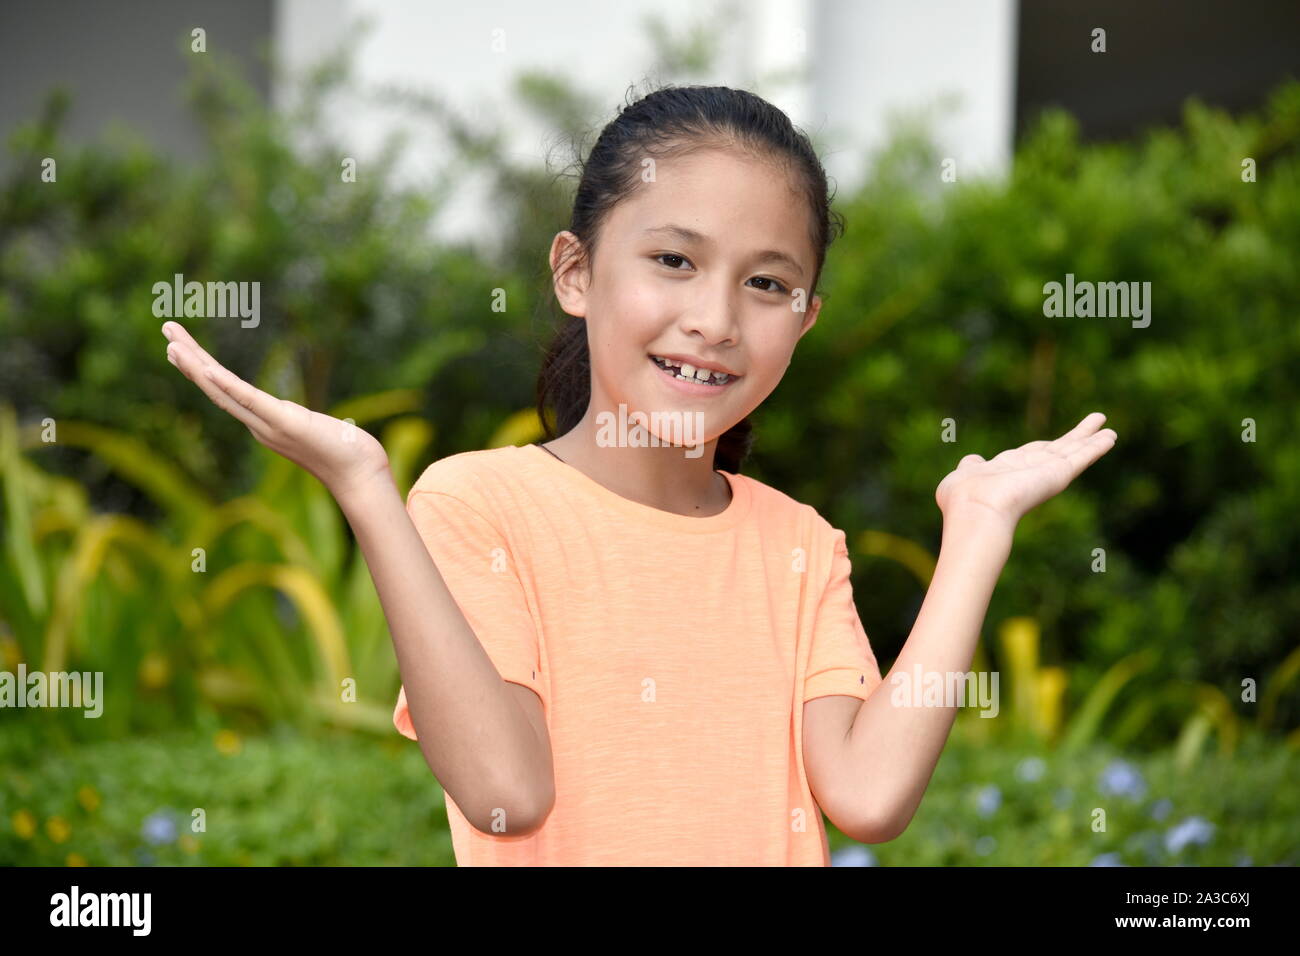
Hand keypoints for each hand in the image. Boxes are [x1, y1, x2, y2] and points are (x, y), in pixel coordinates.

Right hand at [161, 321, 391, 498]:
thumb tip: (309, 419)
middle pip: (215, 388)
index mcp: (263, 423)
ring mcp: (268, 425)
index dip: (201, 370)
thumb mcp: (317, 431)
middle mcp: (258, 426)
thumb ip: (304, 423)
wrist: (358, 475)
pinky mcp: (284, 422)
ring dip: (196, 366)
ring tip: (173, 342)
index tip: (180, 349)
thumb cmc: (346, 453)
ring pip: (223, 392)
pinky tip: (206, 369)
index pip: (225, 392)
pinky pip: (249, 401)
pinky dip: (226, 386)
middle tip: (167, 329)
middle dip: (189, 359)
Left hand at [935, 412, 1116, 527]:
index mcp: (1006, 472)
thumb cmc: (962, 500)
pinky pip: (1081, 457)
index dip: (1039, 449)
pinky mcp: (1058, 474)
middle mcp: (1029, 472)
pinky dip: (1096, 447)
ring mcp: (1045, 474)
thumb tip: (971, 460)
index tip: (1049, 444)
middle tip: (1093, 426)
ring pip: (1073, 452)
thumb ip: (970, 468)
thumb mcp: (961, 477)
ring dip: (1090, 440)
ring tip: (1109, 430)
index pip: (1028, 456)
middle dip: (1073, 439)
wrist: (976, 512)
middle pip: (1056, 451)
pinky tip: (1110, 436)